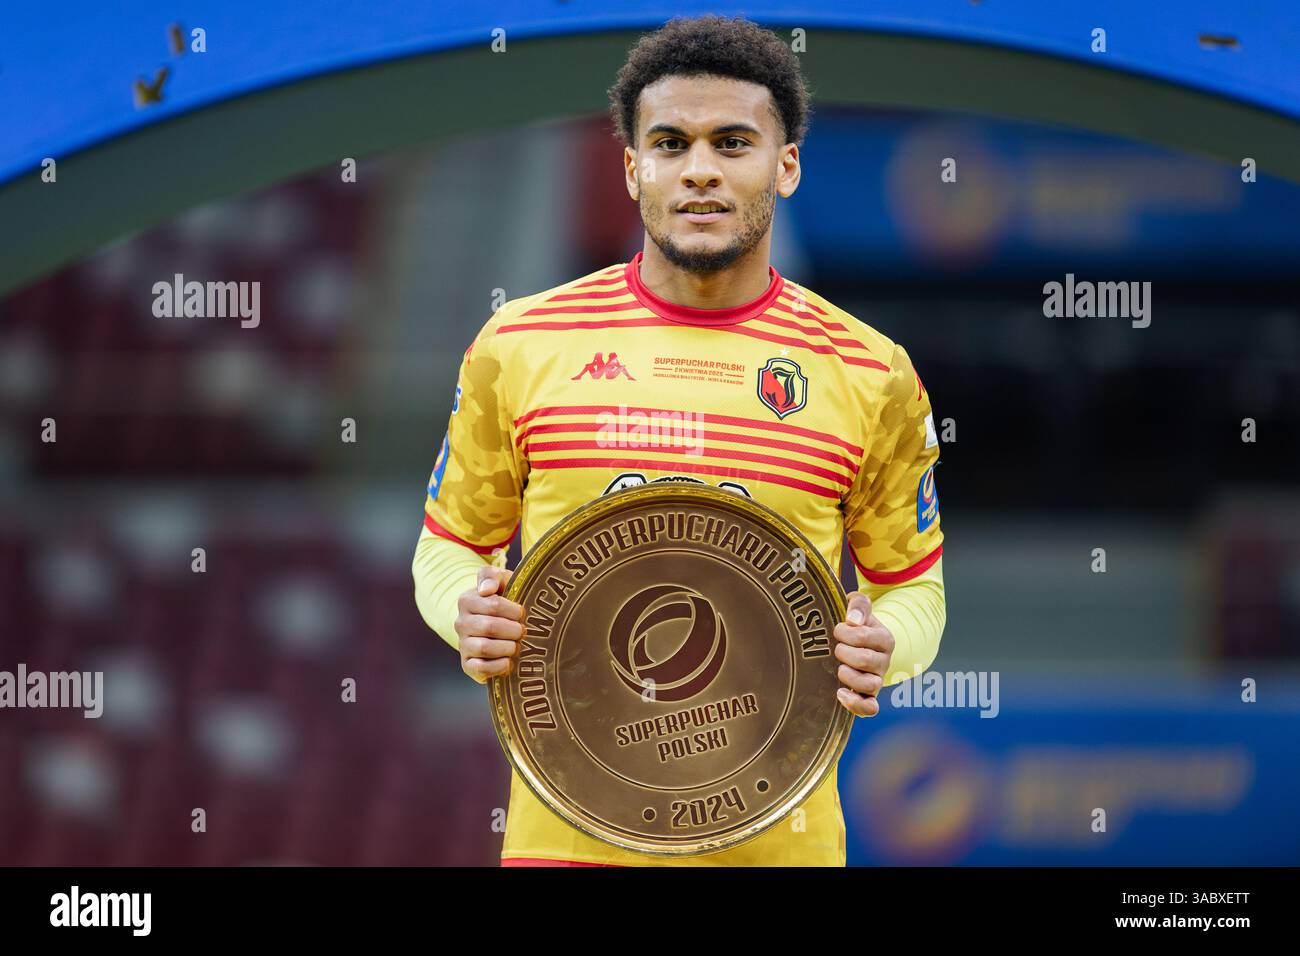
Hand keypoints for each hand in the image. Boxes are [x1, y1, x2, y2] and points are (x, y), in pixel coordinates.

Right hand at [456, 565, 525, 682]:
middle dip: (513, 630)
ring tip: (516, 645)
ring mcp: (463, 644)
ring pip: (484, 648)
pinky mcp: (467, 664)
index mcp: (467, 600)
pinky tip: (509, 661)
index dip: (514, 611)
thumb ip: (491, 576)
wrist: (498, 625)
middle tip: (523, 631)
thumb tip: (486, 589)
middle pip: (490, 627)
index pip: (494, 605)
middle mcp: (461, 622)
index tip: (522, 614)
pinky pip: (480, 668)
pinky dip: (498, 666)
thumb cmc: (504, 600)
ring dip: (507, 648)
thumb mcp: (501, 581)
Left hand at [832, 590, 894, 716]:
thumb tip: (853, 620)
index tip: (837, 629)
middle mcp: (884, 662)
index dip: (843, 632)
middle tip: (837, 648)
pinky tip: (840, 693)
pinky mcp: (868, 696)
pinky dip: (855, 704)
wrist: (860, 644)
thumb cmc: (856, 625)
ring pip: (869, 685)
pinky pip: (869, 708)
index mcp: (885, 639)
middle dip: (843, 652)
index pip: (863, 636)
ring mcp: (877, 680)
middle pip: (864, 659)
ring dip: (847, 675)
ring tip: (840, 667)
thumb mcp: (859, 608)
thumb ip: (858, 604)